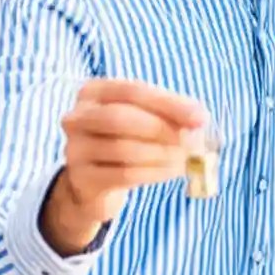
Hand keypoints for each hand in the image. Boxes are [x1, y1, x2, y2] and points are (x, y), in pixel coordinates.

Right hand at [41, 79, 205, 253]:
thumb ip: (171, 114)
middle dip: (163, 129)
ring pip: (123, 148)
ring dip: (163, 154)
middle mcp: (77, 117)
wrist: (95, 184)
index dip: (169, 104)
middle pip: (121, 117)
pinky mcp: (81, 179)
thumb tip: (199, 119)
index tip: (200, 118)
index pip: (132, 91)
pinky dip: (154, 173)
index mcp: (93, 92)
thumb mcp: (146, 119)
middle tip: (193, 141)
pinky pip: (123, 174)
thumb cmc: (126, 140)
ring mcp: (75, 149)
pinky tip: (172, 171)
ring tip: (186, 158)